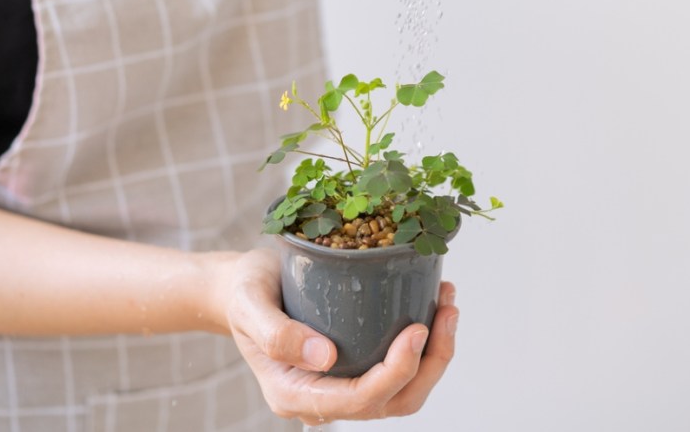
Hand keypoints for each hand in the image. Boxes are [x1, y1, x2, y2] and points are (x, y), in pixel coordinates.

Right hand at [224, 250, 459, 424]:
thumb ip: (277, 333)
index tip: (417, 328)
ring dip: (435, 354)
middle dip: (430, 363)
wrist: (241, 287)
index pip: (359, 398)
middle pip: (394, 402)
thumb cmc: (244, 292)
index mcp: (295, 394)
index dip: (396, 371)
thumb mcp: (249, 304)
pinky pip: (398, 369)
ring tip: (448, 305)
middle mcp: (323, 398)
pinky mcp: (356, 365)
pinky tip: (434, 305)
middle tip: (447, 312)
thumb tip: (325, 357)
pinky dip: (425, 343)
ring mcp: (341, 385)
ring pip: (405, 392)